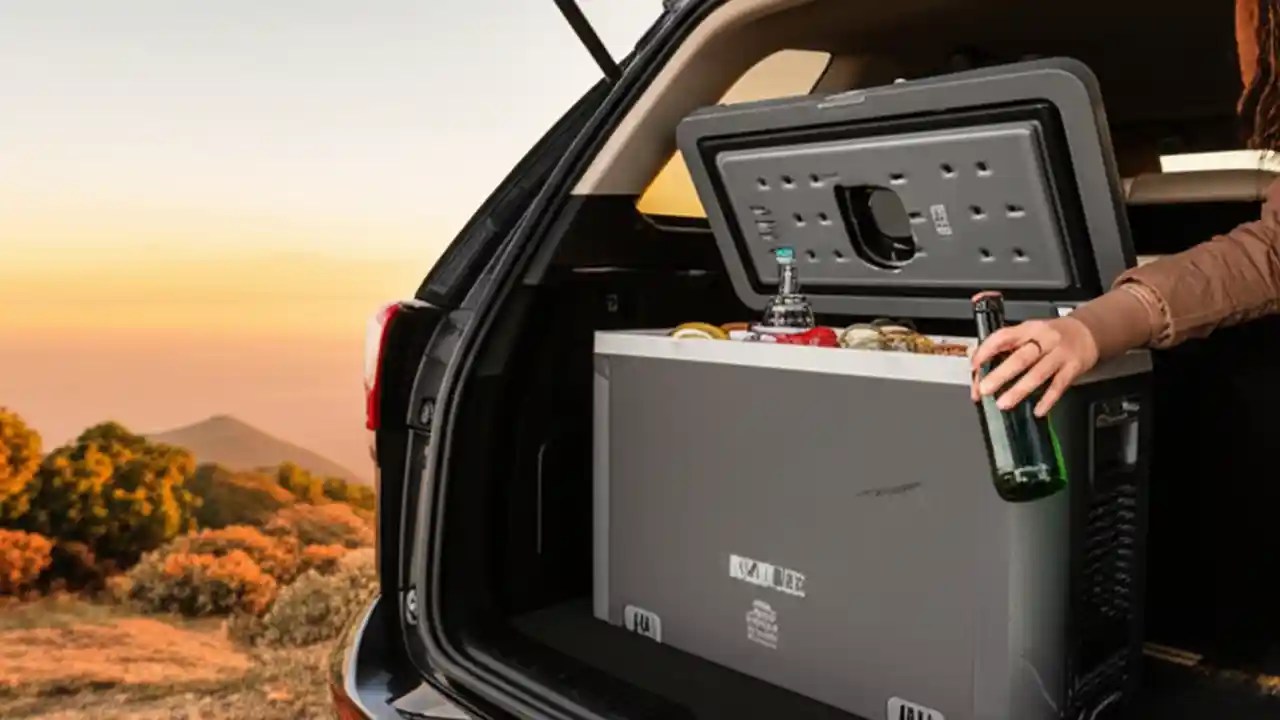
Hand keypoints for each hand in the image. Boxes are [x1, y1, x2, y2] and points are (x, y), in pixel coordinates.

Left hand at [969, 317, 1099, 416]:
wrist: (1087, 331)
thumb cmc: (1052, 335)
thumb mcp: (1029, 332)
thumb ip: (1006, 347)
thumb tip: (978, 363)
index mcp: (1028, 329)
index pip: (1003, 337)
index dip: (986, 351)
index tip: (974, 366)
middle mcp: (1044, 340)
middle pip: (1020, 358)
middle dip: (1000, 375)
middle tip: (985, 389)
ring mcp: (1059, 354)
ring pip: (1038, 373)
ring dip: (1019, 390)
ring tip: (1003, 403)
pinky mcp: (1073, 367)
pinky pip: (1059, 385)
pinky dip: (1048, 399)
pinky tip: (1038, 410)